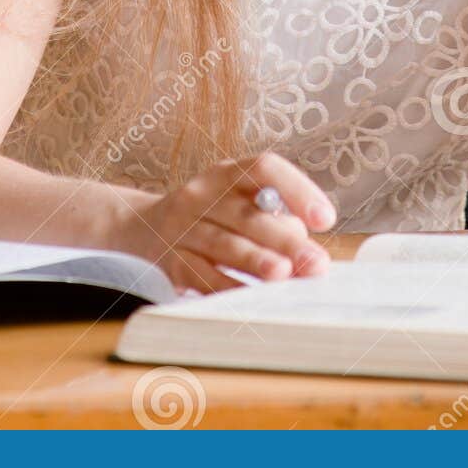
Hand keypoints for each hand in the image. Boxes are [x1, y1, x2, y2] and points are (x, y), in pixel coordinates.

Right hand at [114, 152, 335, 293]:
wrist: (142, 229)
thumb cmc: (210, 219)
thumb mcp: (235, 204)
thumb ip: (273, 220)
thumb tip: (309, 254)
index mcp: (227, 173)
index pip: (264, 169)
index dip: (297, 190)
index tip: (325, 219)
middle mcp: (203, 194)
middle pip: (248, 213)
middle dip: (285, 239)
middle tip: (316, 263)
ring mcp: (182, 226)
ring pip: (223, 243)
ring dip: (256, 261)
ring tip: (283, 274)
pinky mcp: (170, 260)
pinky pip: (199, 274)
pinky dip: (225, 286)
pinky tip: (248, 298)